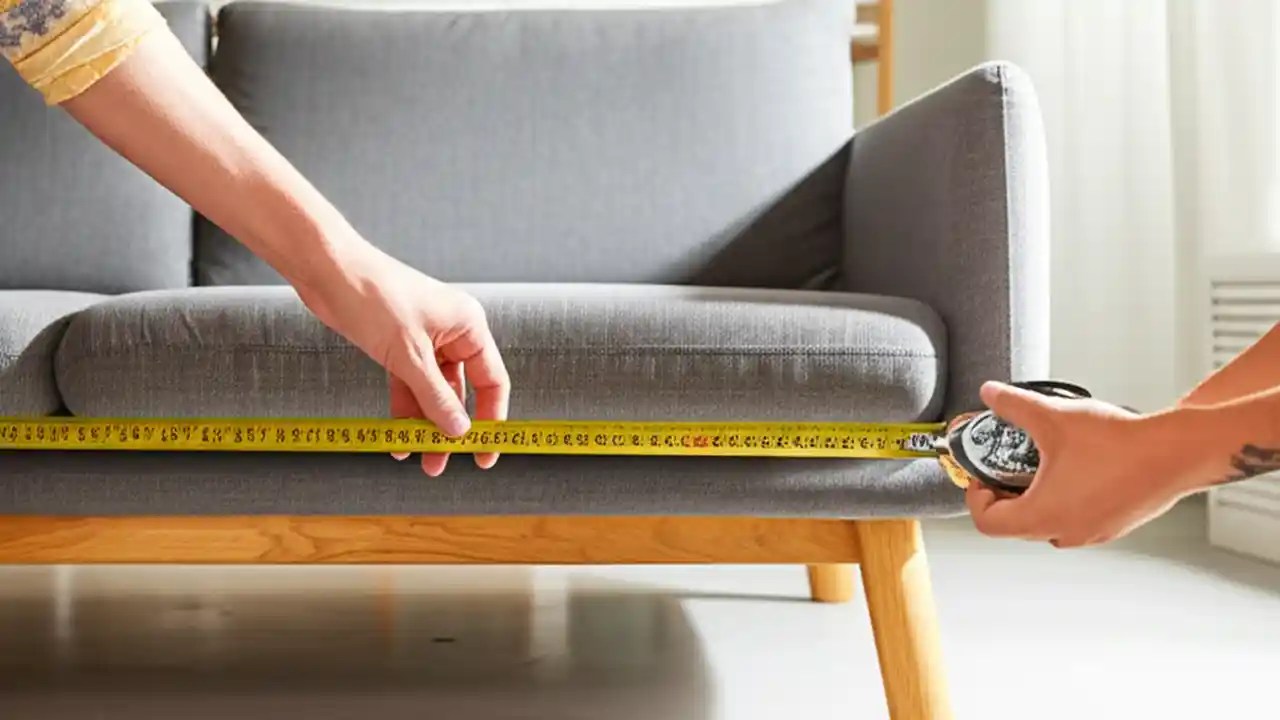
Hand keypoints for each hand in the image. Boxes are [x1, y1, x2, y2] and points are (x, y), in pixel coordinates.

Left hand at [51, 30, 511, 475]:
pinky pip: (409, 386)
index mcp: (468, 326)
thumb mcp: (408, 356)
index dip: (491, 420)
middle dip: (451, 429)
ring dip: (425, 425)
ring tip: (419, 460)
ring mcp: (424, 341)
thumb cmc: (374, 297)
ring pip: (433, 393)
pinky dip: (404, 410)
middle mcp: (452, 334)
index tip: (483, 453)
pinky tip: (396, 436)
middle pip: (462, 392)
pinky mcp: (398, 346)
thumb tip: (459, 432)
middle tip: (444, 463)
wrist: (327, 270)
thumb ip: (436, 396)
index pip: (492, 381)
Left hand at [964, 381, 1197, 547]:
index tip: (982, 473)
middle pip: (1014, 525)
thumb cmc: (1118, 443)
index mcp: (1043, 516)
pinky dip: (1064, 500)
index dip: (976, 496)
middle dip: (1004, 493)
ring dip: (1034, 497)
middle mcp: (1065, 533)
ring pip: (1046, 523)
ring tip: (1040, 463)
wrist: (1176, 452)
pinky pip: (1075, 519)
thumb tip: (990, 393)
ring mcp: (1093, 533)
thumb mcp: (1053, 417)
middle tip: (1005, 465)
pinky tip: (1074, 468)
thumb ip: (1014, 405)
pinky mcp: (1114, 526)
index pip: (988, 523)